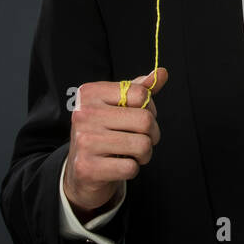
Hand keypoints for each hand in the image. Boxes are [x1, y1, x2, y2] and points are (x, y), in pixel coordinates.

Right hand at [63, 68, 167, 217]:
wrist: (82, 170)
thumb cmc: (105, 132)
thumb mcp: (119, 106)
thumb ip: (140, 89)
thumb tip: (162, 73)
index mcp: (90, 93)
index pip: (140, 94)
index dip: (150, 108)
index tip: (140, 117)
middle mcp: (83, 114)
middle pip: (145, 120)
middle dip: (152, 133)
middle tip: (140, 138)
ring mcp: (84, 141)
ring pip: (142, 145)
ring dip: (144, 153)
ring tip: (131, 153)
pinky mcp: (87, 167)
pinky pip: (131, 167)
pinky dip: (132, 169)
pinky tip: (118, 165)